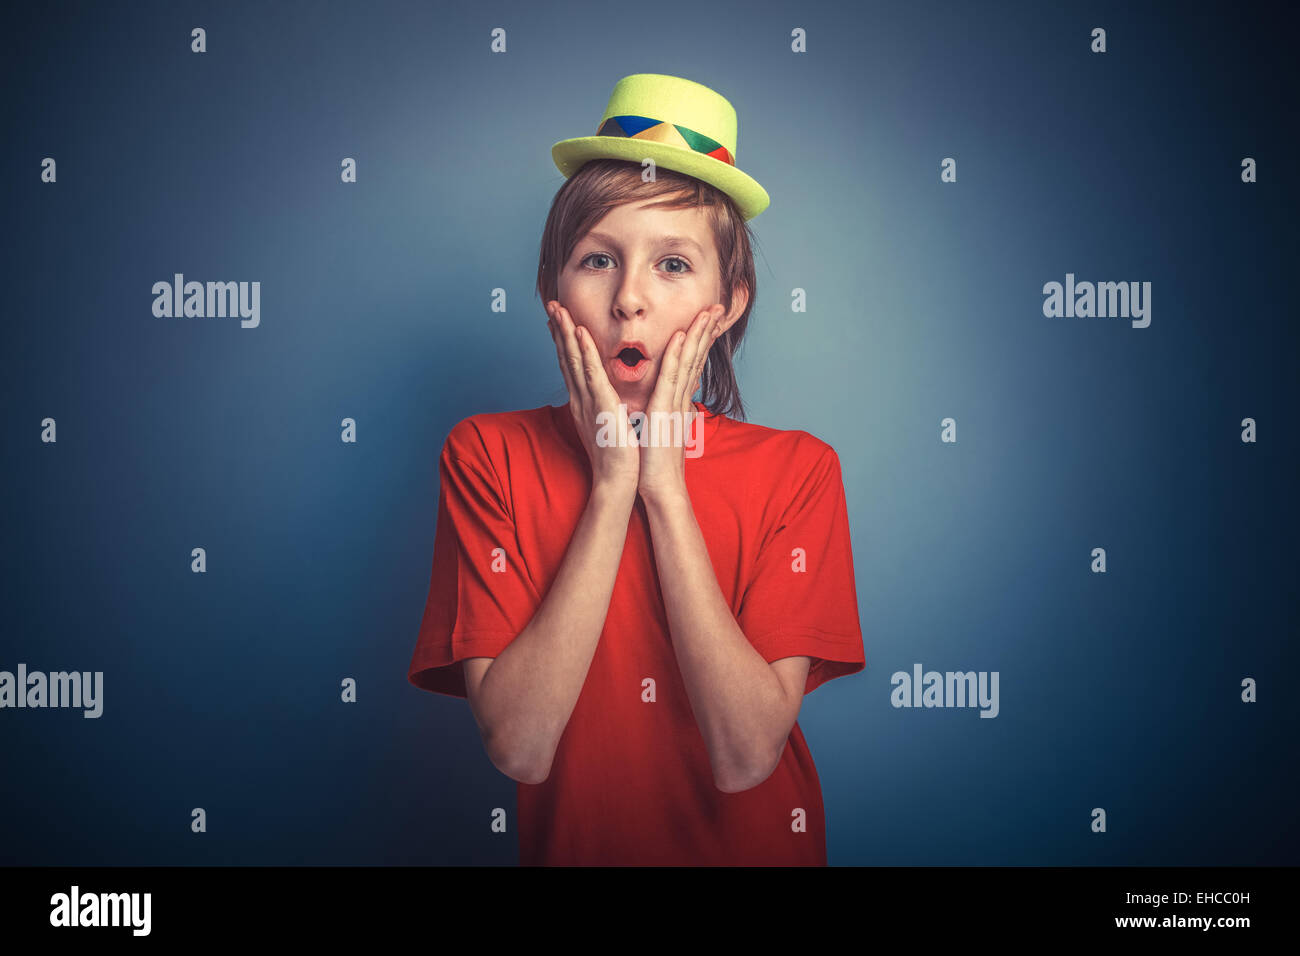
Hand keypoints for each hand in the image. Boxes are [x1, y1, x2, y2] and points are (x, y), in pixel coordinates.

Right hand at [546, 300, 638, 496]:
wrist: (618, 481)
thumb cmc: (617, 457)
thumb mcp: (610, 424)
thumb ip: (606, 407)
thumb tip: (609, 396)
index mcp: (585, 402)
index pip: (572, 365)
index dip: (564, 341)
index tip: (558, 320)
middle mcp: (581, 399)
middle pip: (567, 358)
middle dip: (558, 330)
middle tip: (551, 305)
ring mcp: (588, 402)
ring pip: (574, 360)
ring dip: (565, 333)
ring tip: (558, 309)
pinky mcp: (601, 407)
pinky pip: (591, 374)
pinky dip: (584, 352)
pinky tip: (579, 333)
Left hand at [636, 305, 721, 505]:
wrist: (660, 488)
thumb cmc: (655, 462)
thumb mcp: (662, 430)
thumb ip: (667, 413)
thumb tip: (670, 404)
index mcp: (678, 401)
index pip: (691, 364)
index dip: (700, 340)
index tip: (707, 319)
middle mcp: (681, 399)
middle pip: (696, 357)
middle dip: (706, 330)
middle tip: (717, 305)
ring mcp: (675, 404)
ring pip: (689, 362)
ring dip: (697, 335)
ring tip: (707, 311)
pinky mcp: (665, 411)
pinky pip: (672, 379)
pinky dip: (678, 357)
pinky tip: (682, 337)